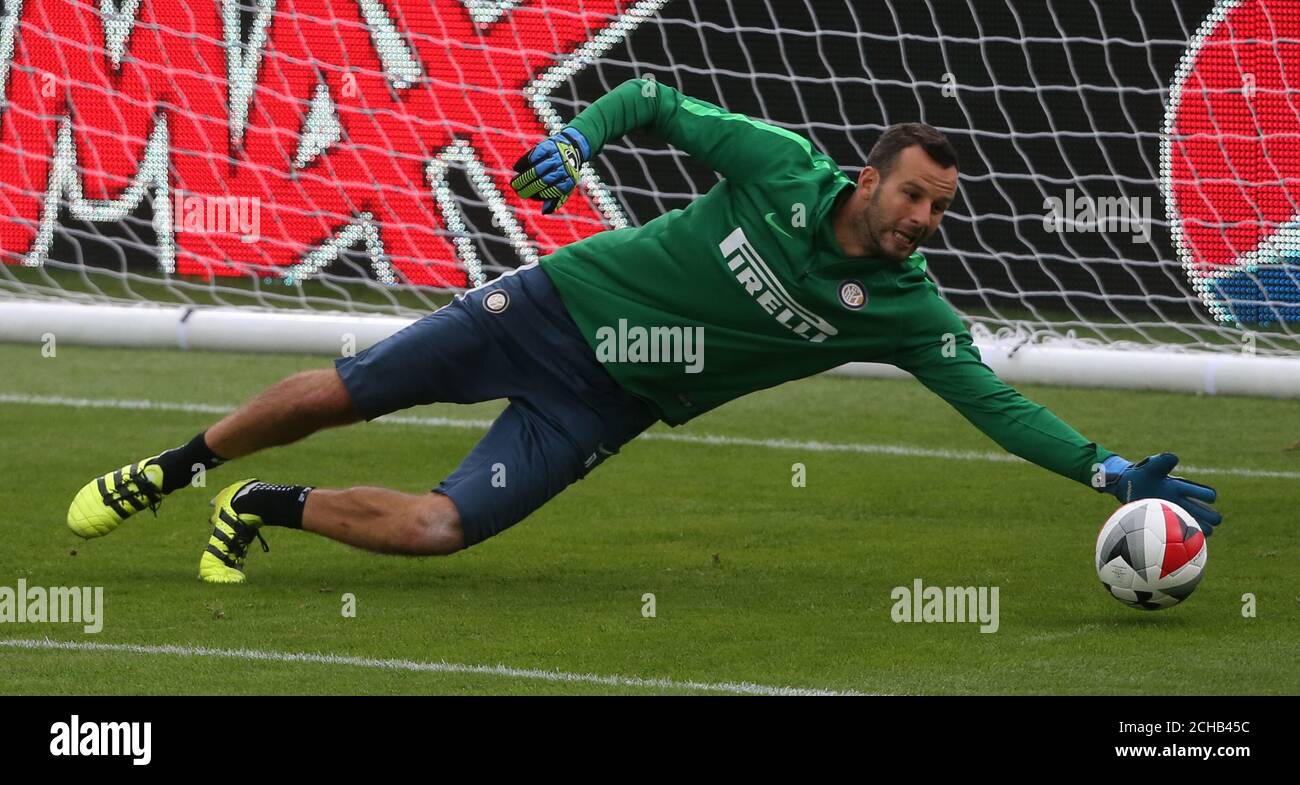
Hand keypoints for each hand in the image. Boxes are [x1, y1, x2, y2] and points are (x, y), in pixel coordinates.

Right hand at [510, 128, 589, 213]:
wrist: (572, 146)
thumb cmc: (565, 172)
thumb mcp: (566, 185)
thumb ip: (556, 199)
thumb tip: (544, 212)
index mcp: (568, 180)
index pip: (553, 191)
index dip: (539, 195)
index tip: (528, 197)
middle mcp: (563, 169)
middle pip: (543, 181)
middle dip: (528, 188)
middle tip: (518, 192)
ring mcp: (556, 157)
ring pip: (537, 170)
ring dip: (523, 177)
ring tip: (514, 183)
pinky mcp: (548, 146)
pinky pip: (534, 156)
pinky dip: (524, 163)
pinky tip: (516, 169)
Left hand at [1101, 453, 1221, 534]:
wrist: (1126, 485)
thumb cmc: (1140, 474)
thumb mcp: (1151, 467)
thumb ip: (1161, 462)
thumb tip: (1174, 457)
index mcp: (1182, 488)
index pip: (1205, 493)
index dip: (1209, 495)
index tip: (1208, 498)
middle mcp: (1182, 501)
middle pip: (1207, 512)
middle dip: (1213, 517)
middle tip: (1212, 523)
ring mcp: (1175, 512)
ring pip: (1198, 525)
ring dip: (1202, 530)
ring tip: (1201, 534)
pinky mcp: (1167, 521)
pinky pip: (1182, 532)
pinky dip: (1187, 538)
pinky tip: (1186, 545)